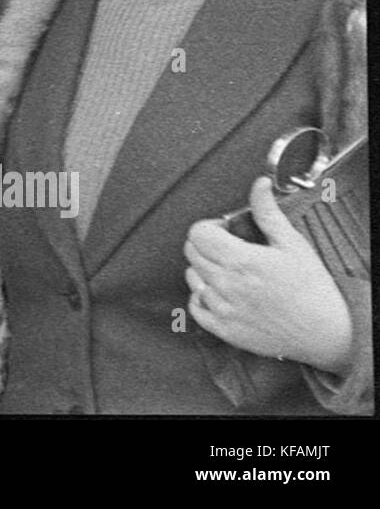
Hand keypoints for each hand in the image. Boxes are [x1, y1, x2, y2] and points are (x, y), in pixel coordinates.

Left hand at [184, 177, 353, 373]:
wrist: (327, 333)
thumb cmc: (313, 289)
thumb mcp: (292, 244)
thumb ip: (268, 212)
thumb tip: (259, 185)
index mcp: (241, 260)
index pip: (197, 233)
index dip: (210, 226)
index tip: (225, 230)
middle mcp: (226, 285)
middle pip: (192, 252)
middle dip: (207, 244)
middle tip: (230, 248)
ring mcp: (223, 309)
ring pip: (192, 278)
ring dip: (204, 270)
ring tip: (230, 271)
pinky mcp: (224, 330)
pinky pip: (195, 308)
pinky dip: (202, 298)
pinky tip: (221, 293)